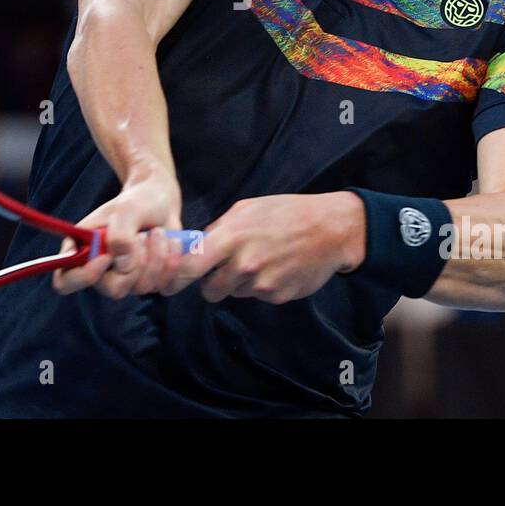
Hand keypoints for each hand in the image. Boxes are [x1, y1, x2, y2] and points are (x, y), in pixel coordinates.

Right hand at [52, 170, 183, 298]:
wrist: (161, 199)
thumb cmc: (137, 201)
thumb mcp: (127, 209)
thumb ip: (120, 234)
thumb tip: (123, 264)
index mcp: (83, 252)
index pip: (66, 282)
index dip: (84, 277)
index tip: (107, 257)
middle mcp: (103, 272)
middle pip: (114, 290)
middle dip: (137, 262)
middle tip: (145, 235)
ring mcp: (130, 280)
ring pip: (145, 288)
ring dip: (160, 256)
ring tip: (160, 231)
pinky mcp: (155, 282)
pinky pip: (169, 286)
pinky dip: (178, 263)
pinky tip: (176, 242)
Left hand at [164, 192, 365, 303]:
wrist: (331, 229)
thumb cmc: (286, 212)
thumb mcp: (246, 209)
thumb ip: (218, 229)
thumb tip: (195, 247)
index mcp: (231, 237)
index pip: (189, 267)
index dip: (177, 276)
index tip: (173, 279)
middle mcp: (243, 264)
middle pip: (209, 290)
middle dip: (212, 282)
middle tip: (226, 267)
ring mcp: (261, 283)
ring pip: (234, 293)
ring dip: (240, 282)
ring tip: (262, 259)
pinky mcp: (277, 296)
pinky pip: (258, 296)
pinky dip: (263, 286)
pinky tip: (278, 266)